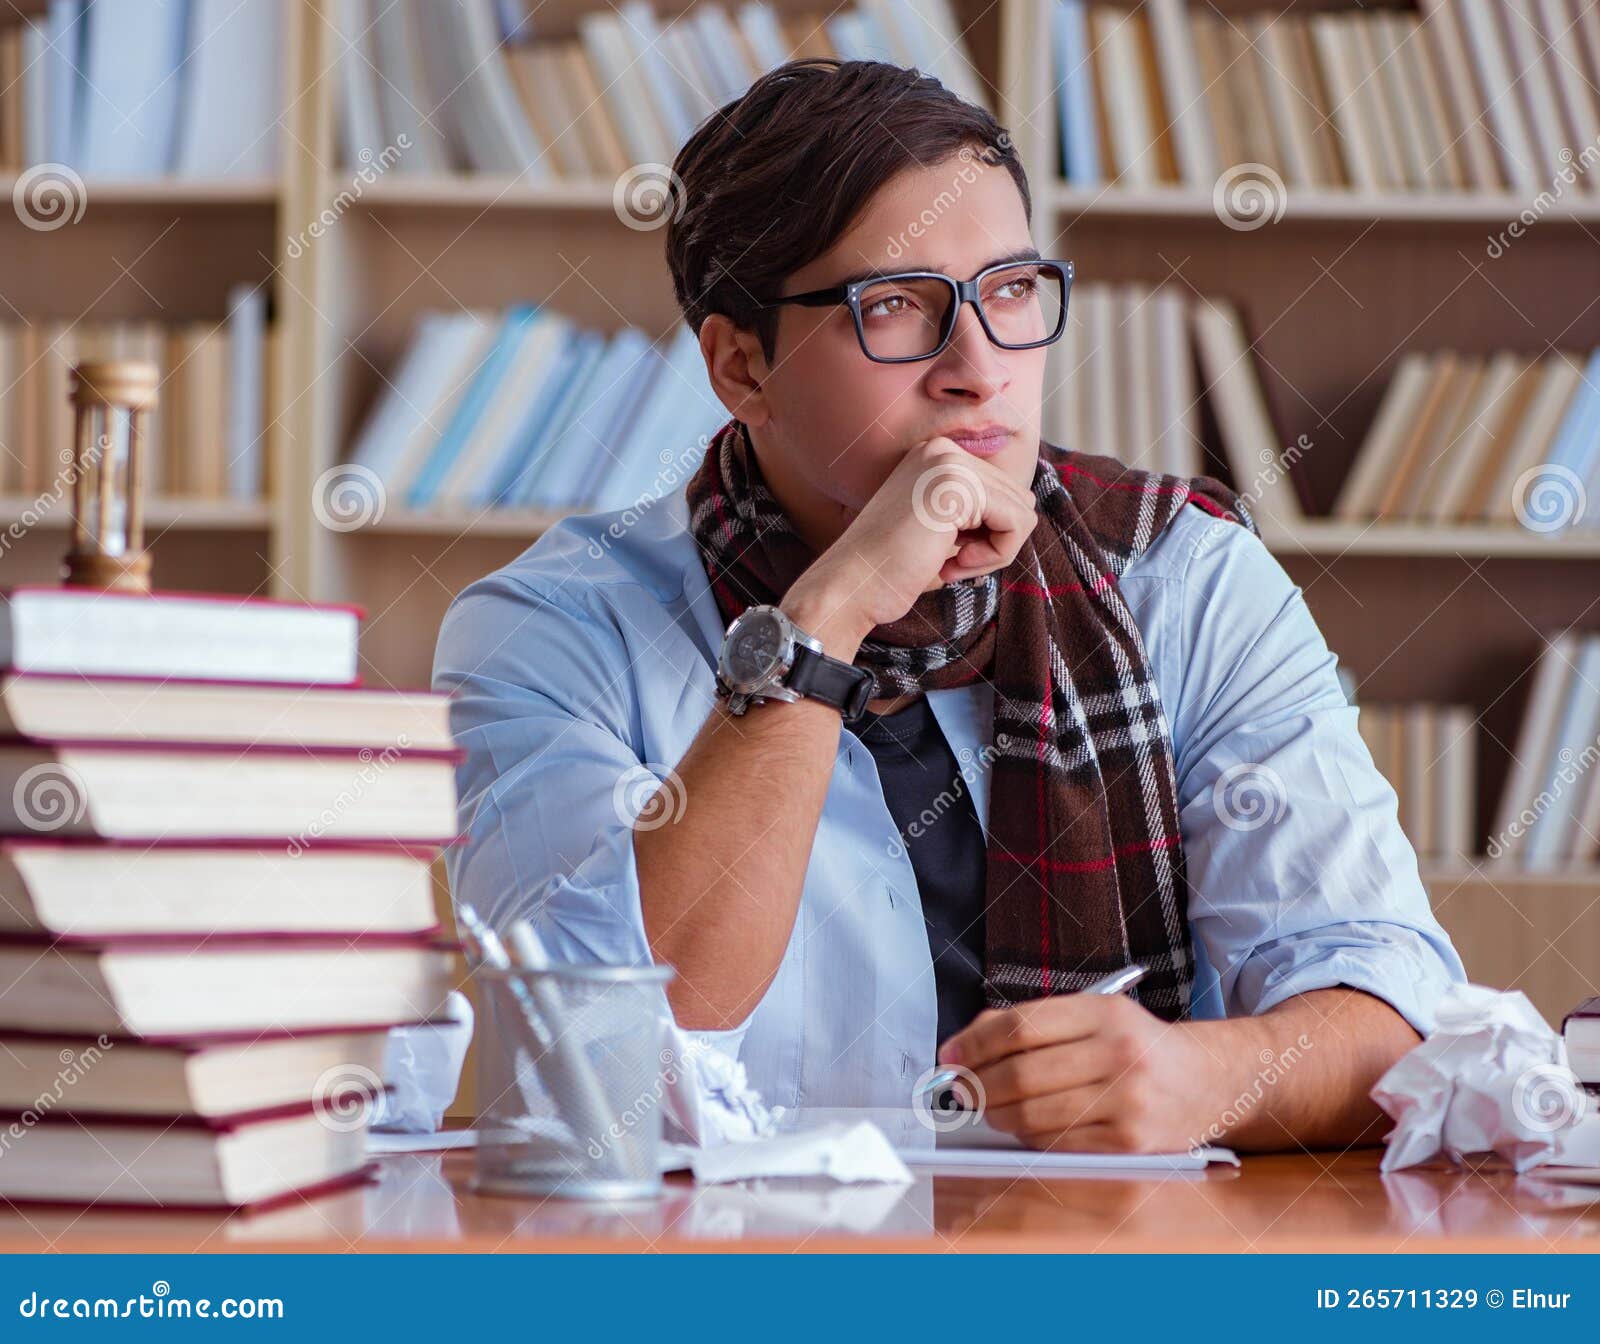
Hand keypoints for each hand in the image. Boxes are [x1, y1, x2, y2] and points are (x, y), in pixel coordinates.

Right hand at [782, 437, 1037, 648]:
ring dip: (994, 550)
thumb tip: (1027, 510)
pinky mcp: (958, 487)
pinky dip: (994, 555)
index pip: (1001, 492)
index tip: (946, 554)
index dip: (985, 535)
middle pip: (1016, 499)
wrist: (851, 584)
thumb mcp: (938, 526)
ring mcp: (949, 463)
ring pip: (1021, 511)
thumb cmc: (891, 567)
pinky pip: (1017, 524)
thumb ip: (975, 510)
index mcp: (935, 455)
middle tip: (951, 562)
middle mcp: (942, 449)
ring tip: (952, 562)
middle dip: (993, 541)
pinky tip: (953, 563)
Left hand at [938, 993, 1232, 1153]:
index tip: (949, 1056)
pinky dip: (1028, 1136)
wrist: (1206, 1082)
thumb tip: (966, 1043)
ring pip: (1033, 1114)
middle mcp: (1118, 1053)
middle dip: (977, 1085)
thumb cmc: (1137, 1047)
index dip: (974, 1043)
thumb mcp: (1093, 1015)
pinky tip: (1023, 1126)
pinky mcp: (1129, 1142)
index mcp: (1104, 1012)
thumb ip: (1031, 1022)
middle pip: (1021, 1073)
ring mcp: (1126, 1100)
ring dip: (997, 1114)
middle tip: (959, 1089)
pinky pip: (1056, 1143)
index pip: (1020, 1026)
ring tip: (988, 1108)